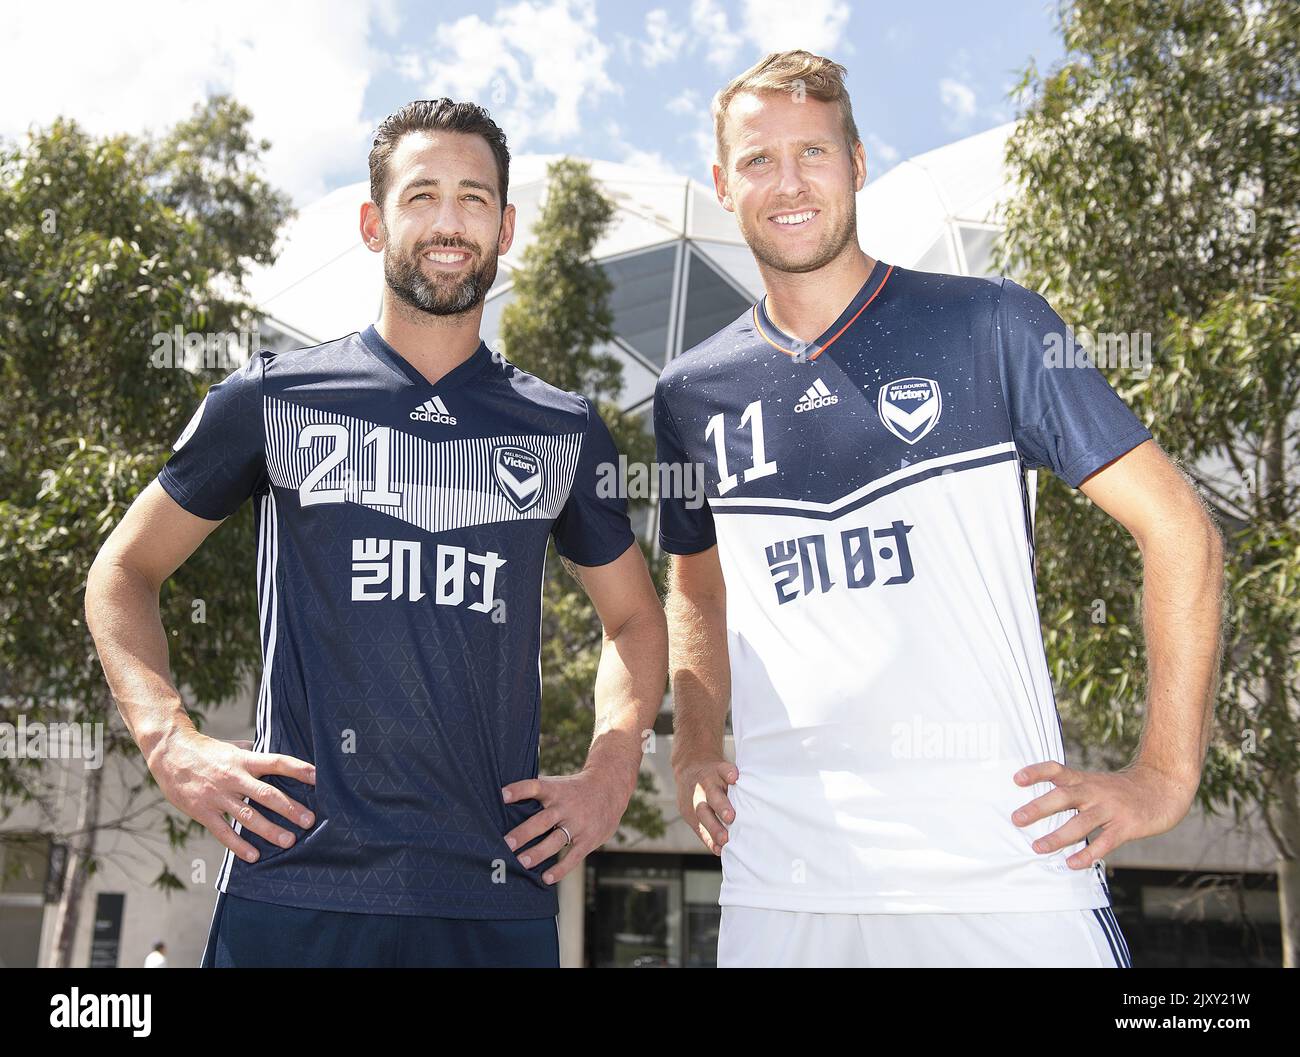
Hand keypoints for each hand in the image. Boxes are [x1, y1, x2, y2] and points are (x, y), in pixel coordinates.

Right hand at [148, 726, 315, 863]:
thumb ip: (253, 754)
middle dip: (290, 808)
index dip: (299, 769)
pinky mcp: (202, 811)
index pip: (277, 762)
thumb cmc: (205, 750)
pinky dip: (238, 845)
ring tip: (289, 841)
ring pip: (248, 816)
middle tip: (309, 820)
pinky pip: (223, 831)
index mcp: (244, 759)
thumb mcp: (232, 746)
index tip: (319, 777)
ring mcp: (217, 795)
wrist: (168, 752)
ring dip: (269, 830)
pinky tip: (253, 856)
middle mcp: (233, 777)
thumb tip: (274, 759)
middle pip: (267, 794)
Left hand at [501, 766, 632, 884]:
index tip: (502, 795)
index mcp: (555, 790)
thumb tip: (501, 799)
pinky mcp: (588, 840)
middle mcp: (565, 807)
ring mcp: (577, 824)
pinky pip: (573, 857)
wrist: (610, 790)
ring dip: (538, 852)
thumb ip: (536, 793)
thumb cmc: (573, 790)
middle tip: (507, 843)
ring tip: (521, 863)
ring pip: (556, 840)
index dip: (519, 790)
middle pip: (542, 820)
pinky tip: (546, 878)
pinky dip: (560, 869)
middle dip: (524, 832)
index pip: (535, 787)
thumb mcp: (558, 784)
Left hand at [674, 759, 737, 855]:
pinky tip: (735, 778)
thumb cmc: (697, 795)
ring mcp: (709, 782)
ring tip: (730, 816)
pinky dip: (728, 773)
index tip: (720, 849)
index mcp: (695, 811)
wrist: (691, 764)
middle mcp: (701, 797)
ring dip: (721, 805)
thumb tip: (719, 850)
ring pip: (714, 794)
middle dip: (714, 826)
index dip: (710, 838)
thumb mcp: (695, 813)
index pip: (702, 827)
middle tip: (724, 838)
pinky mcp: (718, 768)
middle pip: (705, 812)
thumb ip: (706, 830)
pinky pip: (723, 770)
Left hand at [1011, 760, 1195, 868]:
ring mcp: (1111, 809)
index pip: (1057, 770)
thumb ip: (1072, 792)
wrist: (1164, 787)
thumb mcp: (1095, 783)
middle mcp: (1094, 792)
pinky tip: (1072, 863)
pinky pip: (1104, 842)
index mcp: (1084, 780)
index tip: (1016, 779)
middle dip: (1038, 808)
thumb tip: (1037, 807)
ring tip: (1038, 847)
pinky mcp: (1126, 826)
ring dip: (1058, 836)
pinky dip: (1087, 854)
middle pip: (1063, 796)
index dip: (1037, 772)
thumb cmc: (1122, 790)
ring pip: (1081, 822)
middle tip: (1017, 819)